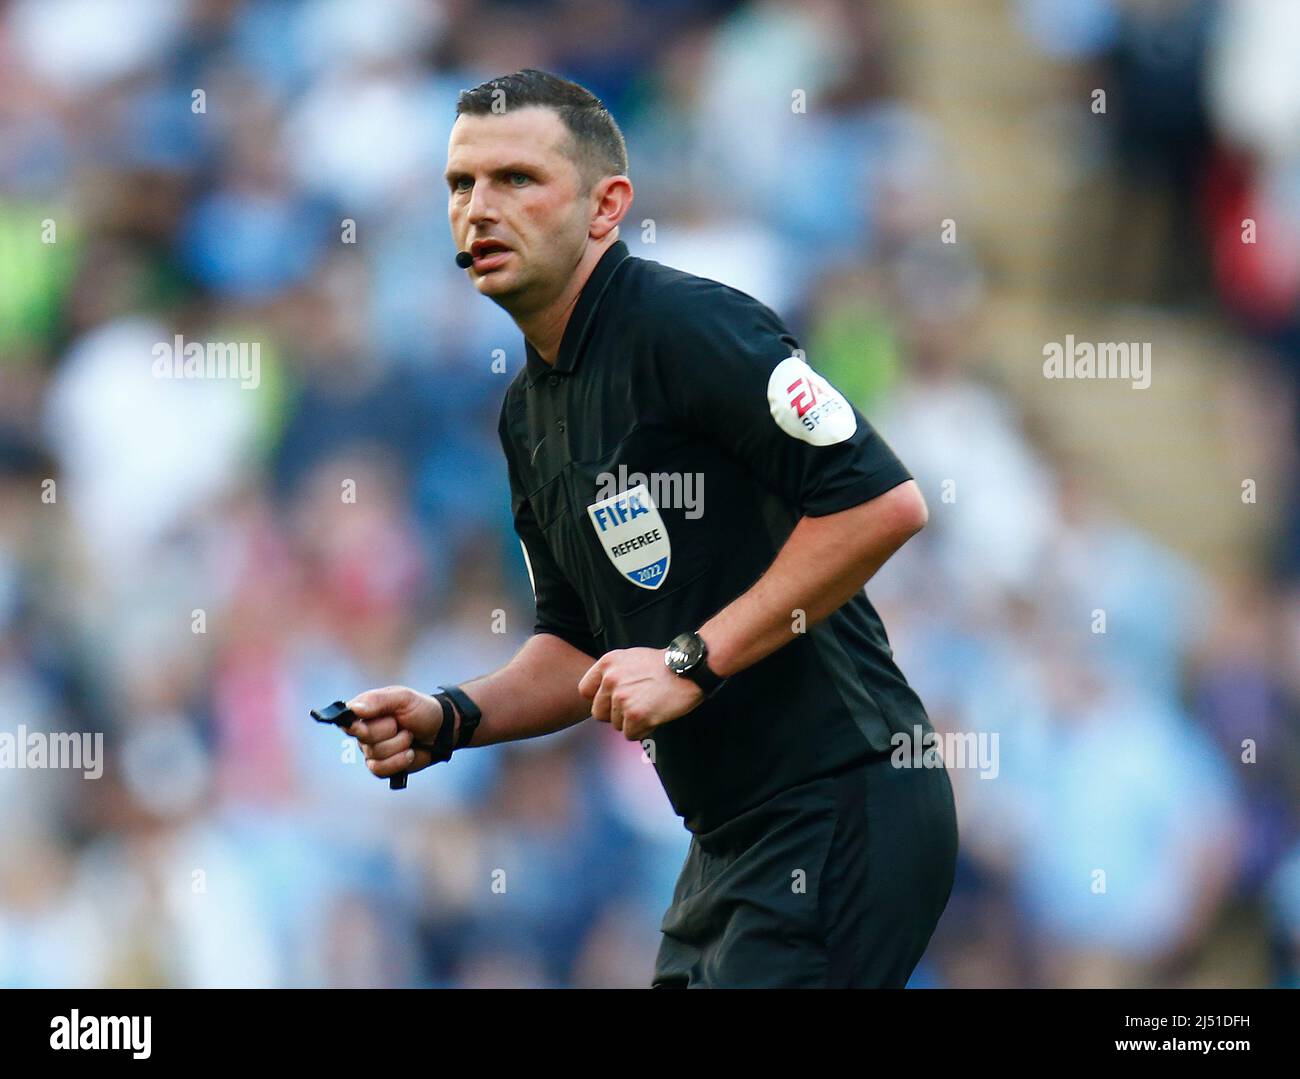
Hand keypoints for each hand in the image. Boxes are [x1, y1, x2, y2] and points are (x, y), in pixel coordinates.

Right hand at [344, 685, 448, 779]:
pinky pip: (381, 770)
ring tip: (409, 736)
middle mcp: (363, 731)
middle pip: (364, 737)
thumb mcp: (403, 698)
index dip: (353, 724)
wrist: (441, 730)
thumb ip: (377, 700)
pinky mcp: (381, 767)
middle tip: (401, 724)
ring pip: (376, 754)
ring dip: (400, 744)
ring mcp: (371, 751)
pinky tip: (409, 752)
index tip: (359, 725)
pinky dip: (399, 761)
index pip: (347, 719)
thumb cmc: (421, 710)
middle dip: (390, 731)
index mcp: (365, 711)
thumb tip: (353, 709)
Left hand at [577, 648, 703, 741]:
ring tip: (651, 706)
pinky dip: (644, 731)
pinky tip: (656, 716)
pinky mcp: (636, 715)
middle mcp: (610, 680)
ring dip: (632, 722)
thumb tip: (601, 698)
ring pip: (616, 725)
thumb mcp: (630, 658)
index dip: (599, 699)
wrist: (690, 668)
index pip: (584, 691)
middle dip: (615, 715)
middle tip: (637, 706)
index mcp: (607, 663)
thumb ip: (612, 674)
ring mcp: (622, 698)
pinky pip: (631, 735)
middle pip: (598, 713)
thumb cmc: (664, 665)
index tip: (612, 701)